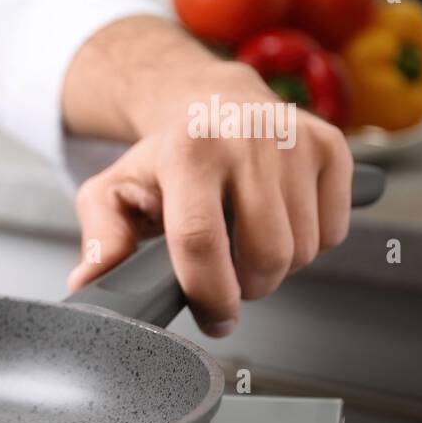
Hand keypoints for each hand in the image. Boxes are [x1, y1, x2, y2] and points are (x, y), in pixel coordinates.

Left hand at [62, 17, 352, 336]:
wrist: (211, 102)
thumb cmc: (163, 157)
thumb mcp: (113, 191)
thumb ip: (100, 239)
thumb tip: (86, 284)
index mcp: (187, 153)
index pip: (201, 242)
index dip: (210, 295)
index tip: (215, 320)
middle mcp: (244, 140)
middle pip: (264, 256)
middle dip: (248, 288)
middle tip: (228, 279)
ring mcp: (293, 140)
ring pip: (303, 250)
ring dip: (277, 268)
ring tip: (247, 245)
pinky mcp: (331, 146)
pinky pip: (334, 231)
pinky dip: (309, 244)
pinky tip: (278, 222)